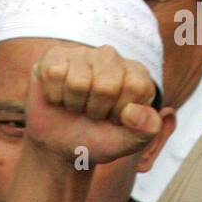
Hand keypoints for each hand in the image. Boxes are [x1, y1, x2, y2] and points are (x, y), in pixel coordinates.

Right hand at [26, 46, 161, 166]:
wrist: (58, 147)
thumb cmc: (95, 140)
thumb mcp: (127, 143)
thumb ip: (146, 130)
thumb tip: (133, 111)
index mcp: (136, 75)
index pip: (135, 87)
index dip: (119, 112)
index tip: (112, 119)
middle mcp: (111, 58)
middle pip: (106, 85)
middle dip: (95, 110)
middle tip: (91, 114)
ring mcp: (83, 54)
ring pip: (78, 82)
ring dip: (73, 104)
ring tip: (75, 106)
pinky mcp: (55, 56)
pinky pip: (55, 74)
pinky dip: (55, 96)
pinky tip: (59, 98)